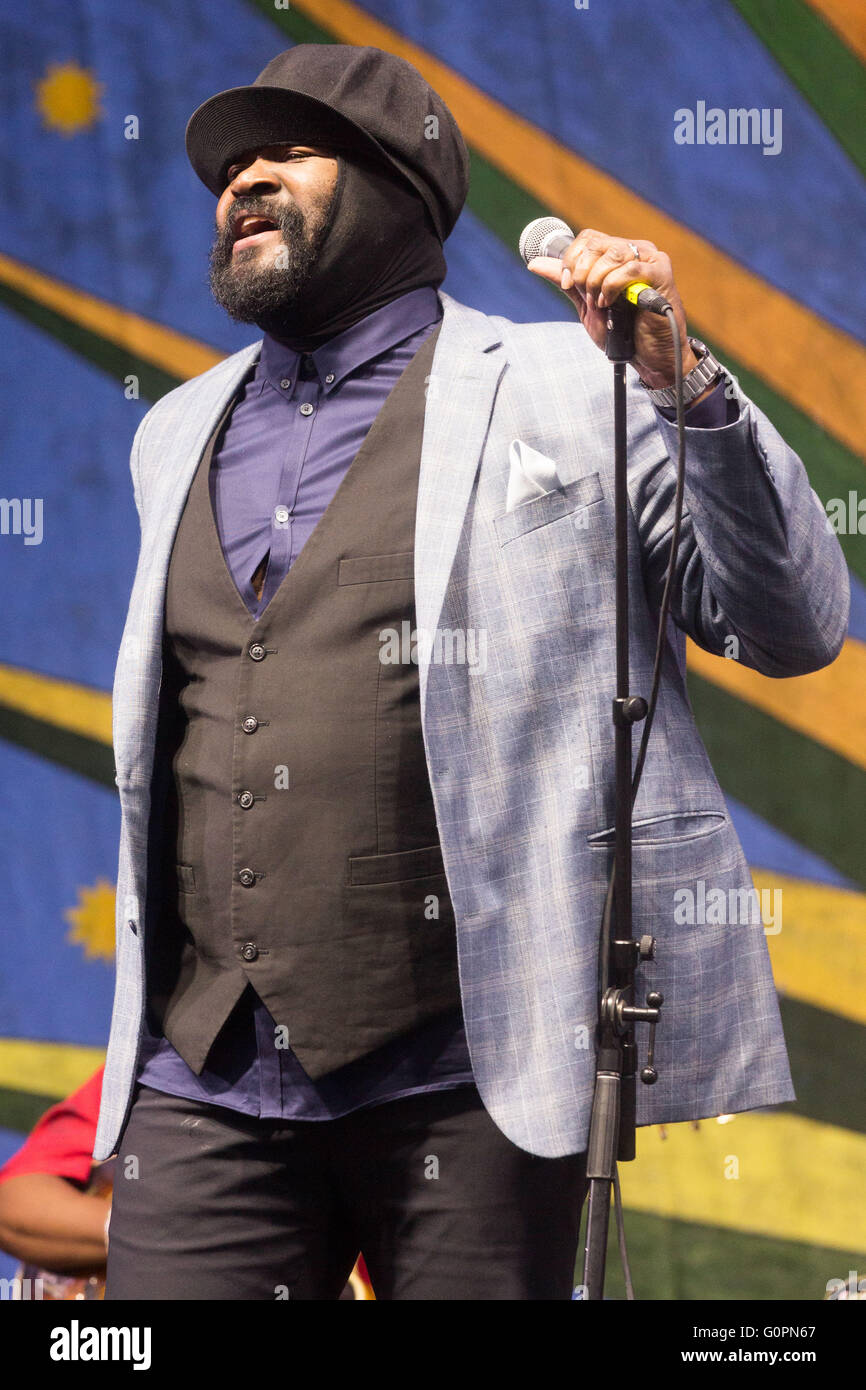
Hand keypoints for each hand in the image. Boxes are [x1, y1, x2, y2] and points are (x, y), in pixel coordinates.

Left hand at [527, 228, 697, 387]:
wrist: (647, 357)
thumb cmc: (621, 333)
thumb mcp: (587, 306)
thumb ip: (566, 283)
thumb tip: (534, 263)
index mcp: (618, 254)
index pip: (588, 238)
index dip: (571, 260)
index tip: (568, 285)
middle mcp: (635, 251)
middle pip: (596, 244)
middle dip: (582, 274)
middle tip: (589, 298)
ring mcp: (650, 260)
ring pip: (611, 254)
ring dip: (597, 282)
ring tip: (602, 304)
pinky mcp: (661, 273)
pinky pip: (629, 269)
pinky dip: (612, 287)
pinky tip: (612, 303)